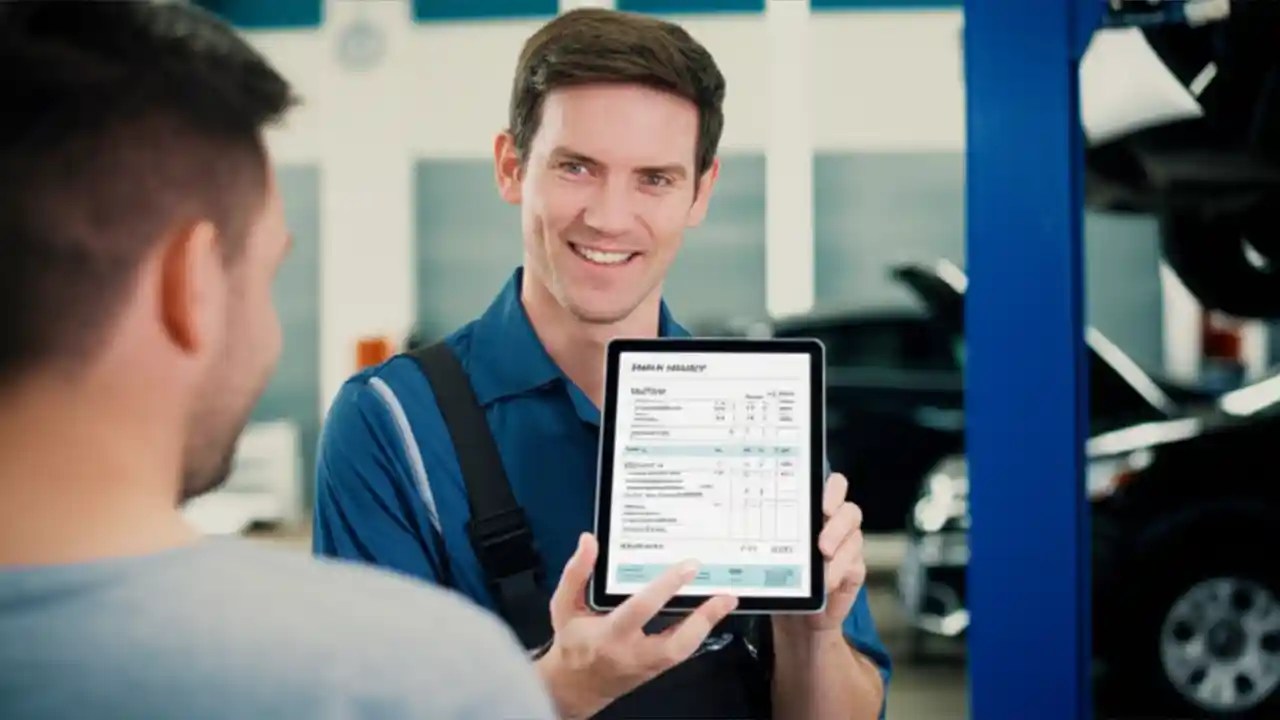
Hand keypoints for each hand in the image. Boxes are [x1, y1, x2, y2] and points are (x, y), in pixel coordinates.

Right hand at [536, 533, 737, 718]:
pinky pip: (683, 650)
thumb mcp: (563, 605)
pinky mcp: (657, 668)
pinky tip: (711, 612)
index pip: (641, 608)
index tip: (689, 566)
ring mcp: (648, 665)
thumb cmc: (572, 641)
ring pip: (685, 650)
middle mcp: (633, 653)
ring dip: (707, 624)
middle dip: (702, 618)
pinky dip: (698, 630)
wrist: (574, 686)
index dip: (666, 586)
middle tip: (725, 595)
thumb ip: (575, 573)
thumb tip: (590, 540)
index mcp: (609, 636)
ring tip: (726, 600)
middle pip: (676, 643)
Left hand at [777, 472, 865, 636]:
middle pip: (850, 510)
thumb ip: (775, 534)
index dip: (832, 490)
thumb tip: (758, 522)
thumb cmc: (784, 575)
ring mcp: (848, 546)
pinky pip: (855, 563)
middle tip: (823, 535)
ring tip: (822, 557)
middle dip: (838, 520)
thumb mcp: (776, 550)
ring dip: (838, 545)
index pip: (833, 487)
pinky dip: (839, 570)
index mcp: (817, 512)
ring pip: (855, 535)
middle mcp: (837, 525)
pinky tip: (826, 580)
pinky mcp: (855, 569)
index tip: (821, 504)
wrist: (798, 615)